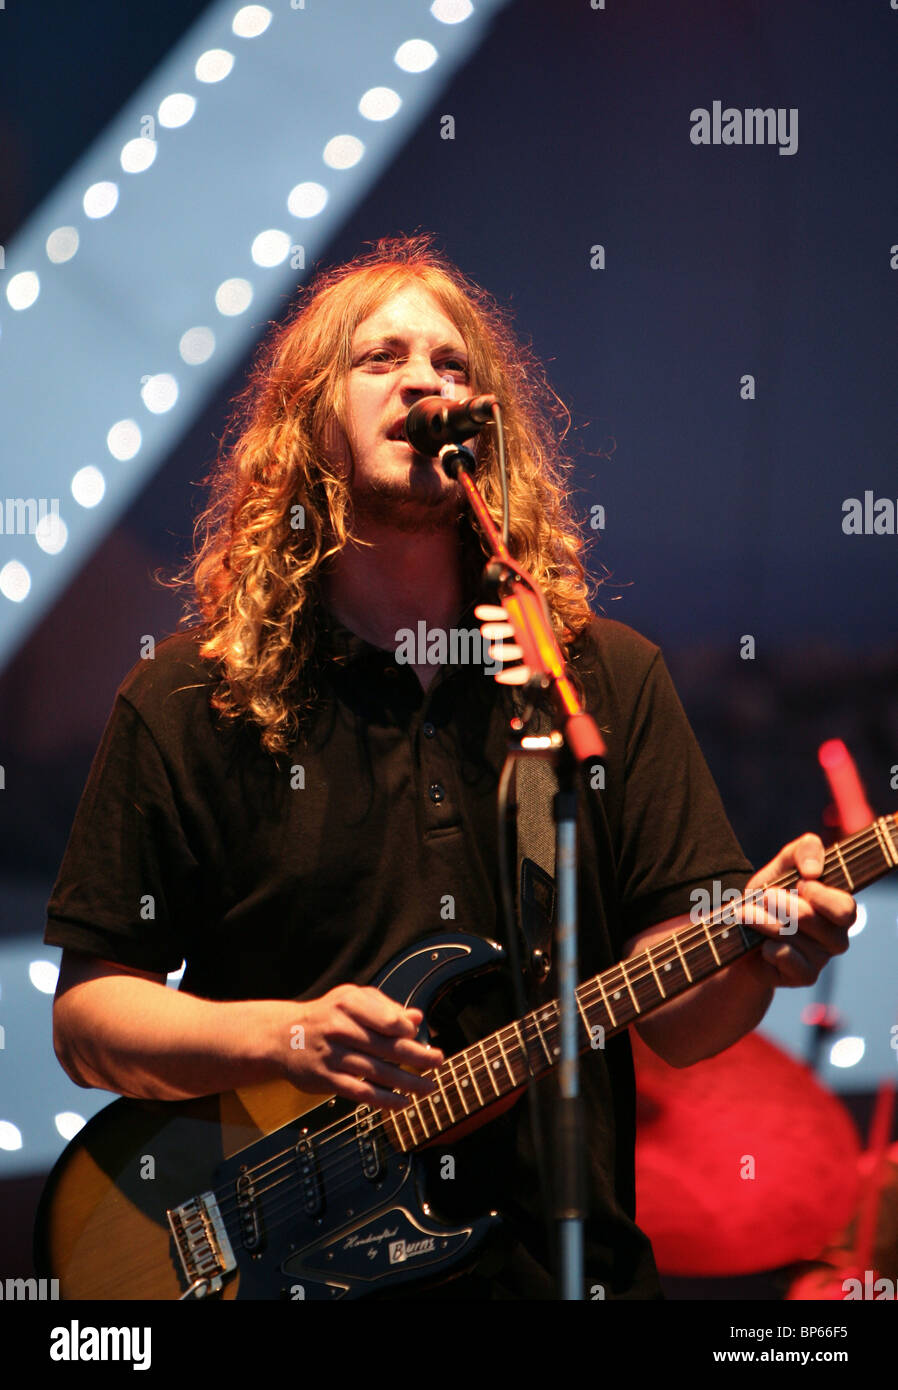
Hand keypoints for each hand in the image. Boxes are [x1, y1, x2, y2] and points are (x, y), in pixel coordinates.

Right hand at [280, 985, 442, 1110]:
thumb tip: (416, 1019)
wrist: (282, 1036)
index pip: (386, 1018)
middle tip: (438, 1062)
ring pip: (378, 1072)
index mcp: (349, 1004)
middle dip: (417, 1057)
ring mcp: (332, 1055)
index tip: (421, 1037)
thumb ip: (385, 1008)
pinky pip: (361, 1092)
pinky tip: (402, 1103)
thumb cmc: (326, 1015)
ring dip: (407, 1082)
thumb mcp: (351, 1000)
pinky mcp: (326, 1079)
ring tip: (428, 1087)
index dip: (407, 1030)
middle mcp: (340, 1028)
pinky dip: (384, 1100)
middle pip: (387, 1046)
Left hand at [740, 832, 856, 988]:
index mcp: (839, 909)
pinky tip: (762, 945)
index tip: (798, 882)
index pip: (844, 907)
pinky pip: (784, 958)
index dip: (818, 894)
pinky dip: (767, 946)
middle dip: (780, 903)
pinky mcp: (803, 976)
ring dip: (761, 920)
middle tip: (766, 896)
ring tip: (747, 914)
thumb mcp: (784, 864)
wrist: (742, 933)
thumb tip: (813, 870)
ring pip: (790, 937)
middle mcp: (836, 936)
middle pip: (811, 919)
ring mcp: (821, 958)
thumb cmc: (769, 895)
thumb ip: (804, 849)